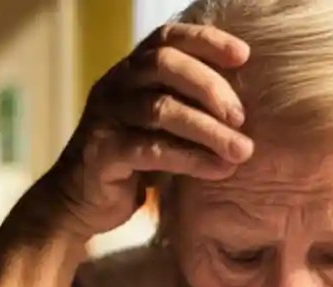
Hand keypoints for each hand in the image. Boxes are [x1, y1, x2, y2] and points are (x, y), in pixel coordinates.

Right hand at [41, 23, 254, 240]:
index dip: (206, 40)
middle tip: (242, 117)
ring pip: (160, 109)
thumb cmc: (135, 159)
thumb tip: (250, 107)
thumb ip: (192, 107)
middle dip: (210, 87)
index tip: (244, 55)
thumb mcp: (164, 126)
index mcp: (132, 71)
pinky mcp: (103, 154)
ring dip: (208, 129)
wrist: (82, 201)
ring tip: (242, 150)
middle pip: (164, 64)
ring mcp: (106, 117)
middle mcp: (116, 85)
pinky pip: (150, 150)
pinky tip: (219, 170)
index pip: (167, 38)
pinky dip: (190, 159)